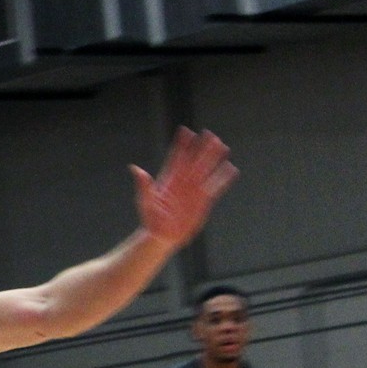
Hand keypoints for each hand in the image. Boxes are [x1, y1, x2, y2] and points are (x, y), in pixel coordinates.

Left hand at [133, 128, 237, 249]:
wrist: (162, 236)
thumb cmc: (151, 219)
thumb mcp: (145, 201)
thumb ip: (144, 185)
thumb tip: (136, 169)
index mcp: (169, 180)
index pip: (176, 158)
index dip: (181, 145)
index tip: (186, 131)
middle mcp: (183, 182)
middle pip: (194, 161)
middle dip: (202, 148)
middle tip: (210, 133)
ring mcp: (194, 191)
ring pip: (206, 171)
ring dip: (213, 159)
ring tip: (222, 146)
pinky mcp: (203, 201)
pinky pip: (215, 187)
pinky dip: (223, 178)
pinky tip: (231, 169)